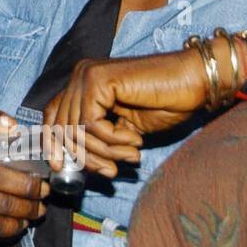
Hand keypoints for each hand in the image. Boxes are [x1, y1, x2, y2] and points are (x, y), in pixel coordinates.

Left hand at [43, 52, 208, 177]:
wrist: (193, 83)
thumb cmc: (165, 104)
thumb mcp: (122, 128)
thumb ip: (97, 138)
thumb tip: (71, 164)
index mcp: (82, 85)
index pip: (52, 117)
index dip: (53, 144)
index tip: (61, 168)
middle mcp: (80, 76)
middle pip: (61, 126)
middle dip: (85, 157)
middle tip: (110, 171)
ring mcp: (86, 75)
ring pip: (76, 129)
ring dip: (104, 152)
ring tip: (129, 155)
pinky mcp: (97, 80)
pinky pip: (91, 124)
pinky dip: (112, 140)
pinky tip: (134, 139)